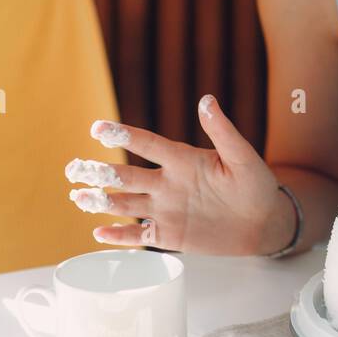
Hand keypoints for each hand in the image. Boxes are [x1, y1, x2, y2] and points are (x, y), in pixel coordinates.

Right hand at [65, 95, 291, 254]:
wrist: (263, 222)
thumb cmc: (256, 184)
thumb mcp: (243, 156)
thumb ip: (223, 132)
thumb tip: (207, 100)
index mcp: (182, 160)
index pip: (147, 144)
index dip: (124, 136)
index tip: (97, 128)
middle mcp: (167, 183)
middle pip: (126, 176)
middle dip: (99, 172)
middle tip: (74, 168)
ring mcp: (165, 209)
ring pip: (125, 204)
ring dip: (101, 201)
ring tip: (77, 197)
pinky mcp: (169, 234)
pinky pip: (138, 235)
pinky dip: (119, 236)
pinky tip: (98, 233)